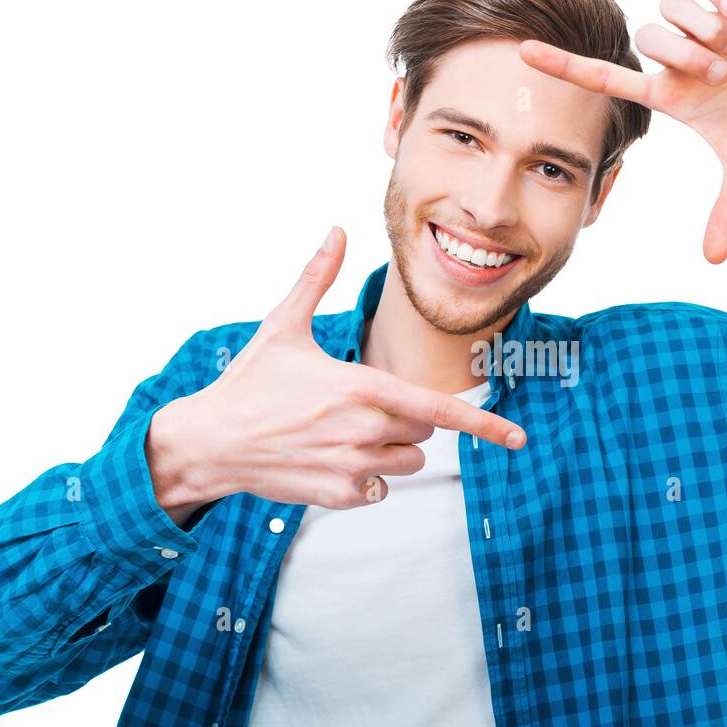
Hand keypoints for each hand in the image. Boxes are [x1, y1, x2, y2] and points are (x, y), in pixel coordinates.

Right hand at [170, 227, 527, 508]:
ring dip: (391, 450)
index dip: (484, 424)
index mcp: (361, 387)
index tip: (517, 437)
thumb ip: (318, 278)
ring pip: (407, 463)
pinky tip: (331, 459)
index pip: (439, 409)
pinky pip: (380, 490)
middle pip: (424, 432)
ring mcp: (352, 467)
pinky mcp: (339, 496)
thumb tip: (335, 230)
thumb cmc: (249, 382)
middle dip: (406, 419)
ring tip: (344, 434)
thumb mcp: (283, 325)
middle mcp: (363, 430)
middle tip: (360, 406)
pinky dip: (368, 478)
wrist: (209, 441)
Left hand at [519, 0, 726, 262]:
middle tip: (720, 76)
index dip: (564, 66)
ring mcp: (708, 33)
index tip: (523, 52)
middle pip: (646, 39)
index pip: (607, 79)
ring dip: (700, 28)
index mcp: (673, 98)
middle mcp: (682, 63)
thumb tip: (713, 261)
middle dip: (681, 56)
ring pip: (670, 8)